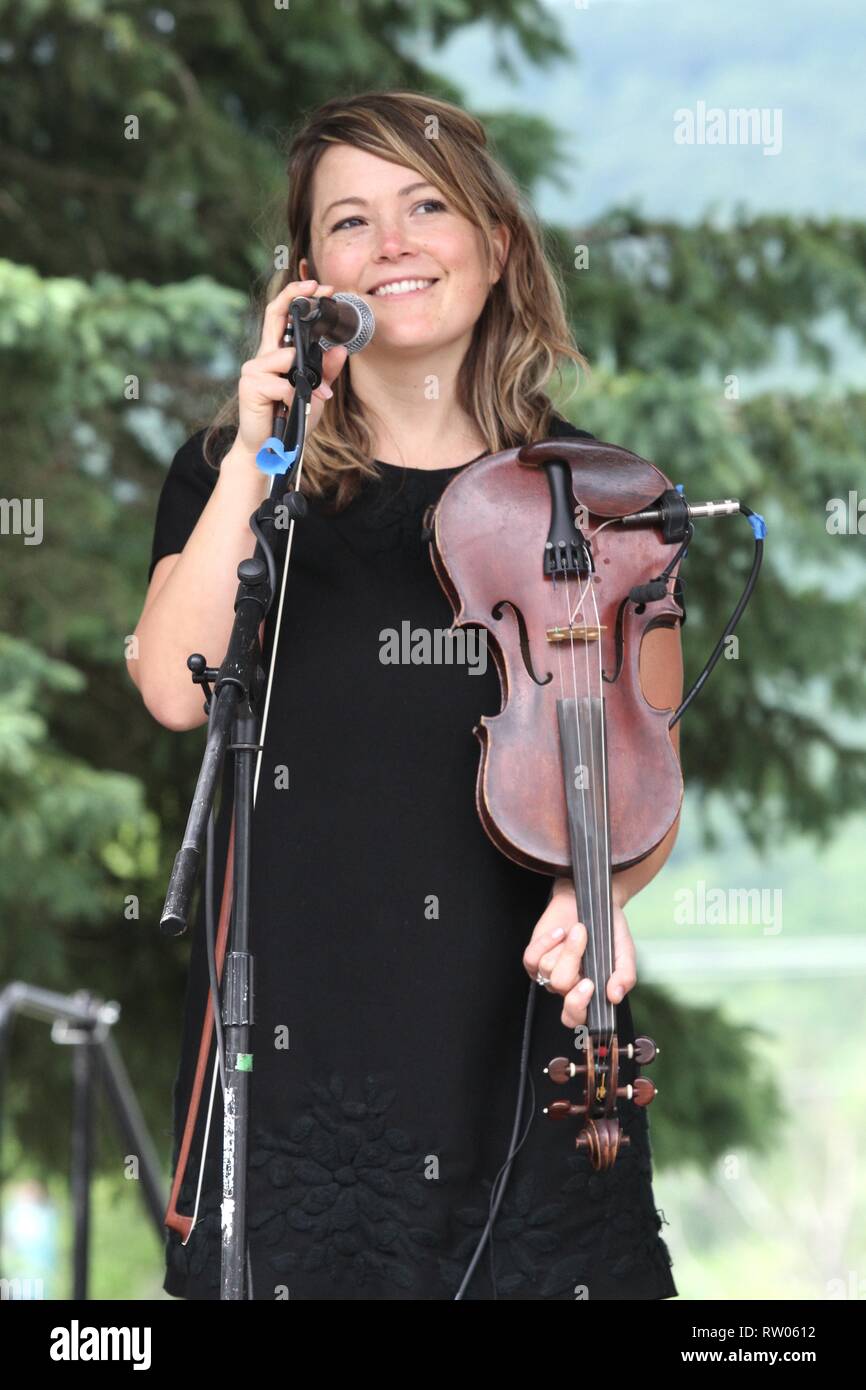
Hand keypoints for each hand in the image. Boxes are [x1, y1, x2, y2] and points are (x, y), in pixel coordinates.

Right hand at [236, 278, 348, 455]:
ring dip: (305, 379)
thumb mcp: (315, 394)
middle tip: (318, 287)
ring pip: (288, 357)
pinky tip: (289, 409)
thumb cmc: (291, 420)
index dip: (298, 296)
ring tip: (305, 399)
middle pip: (275, 314)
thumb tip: (341, 350)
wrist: (270, 449)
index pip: (283, 315)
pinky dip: (294, 397)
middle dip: (296, 296)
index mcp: (277, 354)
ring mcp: (254, 368)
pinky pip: (283, 384)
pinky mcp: (251, 385)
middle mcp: (263, 356)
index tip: (320, 286)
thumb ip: (326, 372)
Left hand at [522, 879, 637, 1028]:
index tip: (590, 985)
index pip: (574, 1016)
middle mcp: (566, 985)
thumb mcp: (624, 952)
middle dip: (571, 965)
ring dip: (566, 946)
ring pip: (548, 969)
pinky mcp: (534, 954)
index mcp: (587, 993)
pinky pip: (532, 958)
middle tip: (585, 950)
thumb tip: (615, 996)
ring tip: (579, 930)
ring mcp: (548, 970)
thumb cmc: (608, 931)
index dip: (577, 1007)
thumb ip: (624, 975)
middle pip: (561, 986)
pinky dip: (546, 942)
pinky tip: (561, 932)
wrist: (592, 902)